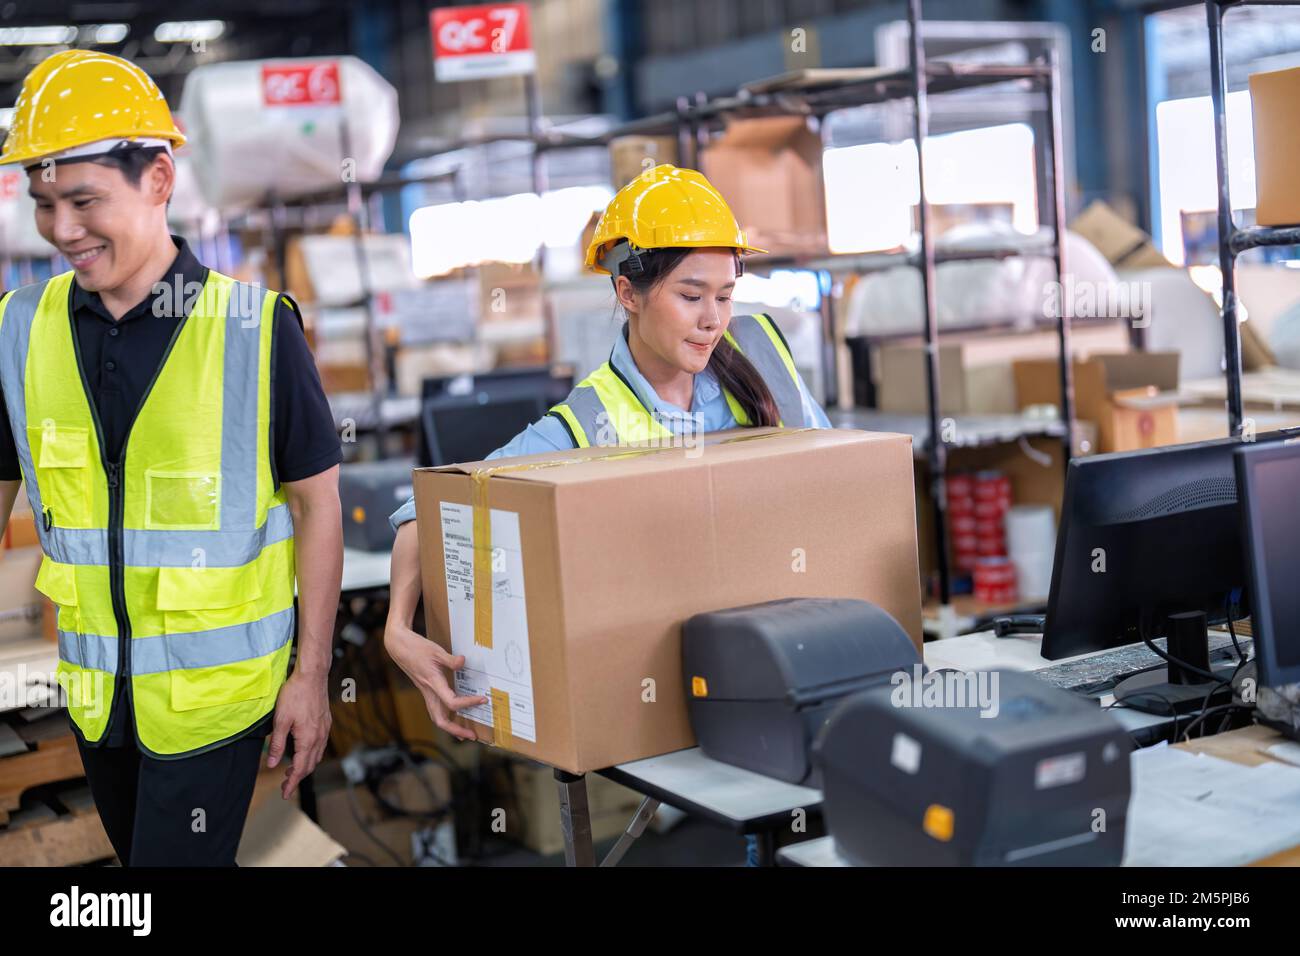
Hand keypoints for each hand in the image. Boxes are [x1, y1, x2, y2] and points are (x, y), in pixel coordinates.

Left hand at [267, 669, 331, 798]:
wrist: (312, 676)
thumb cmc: (295, 695)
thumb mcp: (280, 720)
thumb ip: (278, 744)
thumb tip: (272, 764)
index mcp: (308, 739)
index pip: (301, 768)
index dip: (292, 783)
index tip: (285, 794)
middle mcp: (319, 737)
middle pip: (310, 765)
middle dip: (298, 776)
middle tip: (285, 783)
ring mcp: (325, 729)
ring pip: (317, 755)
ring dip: (305, 765)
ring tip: (292, 769)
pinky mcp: (326, 722)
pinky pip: (320, 745)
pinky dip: (312, 754)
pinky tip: (303, 750)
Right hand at [384, 620, 485, 741]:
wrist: (399, 647)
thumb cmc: (417, 648)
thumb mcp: (436, 651)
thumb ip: (450, 659)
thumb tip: (463, 662)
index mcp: (433, 683)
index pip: (451, 702)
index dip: (468, 703)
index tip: (482, 699)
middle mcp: (429, 692)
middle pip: (440, 720)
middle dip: (456, 730)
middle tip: (472, 735)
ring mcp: (426, 693)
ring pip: (437, 717)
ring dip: (451, 727)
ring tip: (465, 732)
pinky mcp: (426, 690)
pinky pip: (436, 709)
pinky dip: (446, 716)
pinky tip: (455, 716)